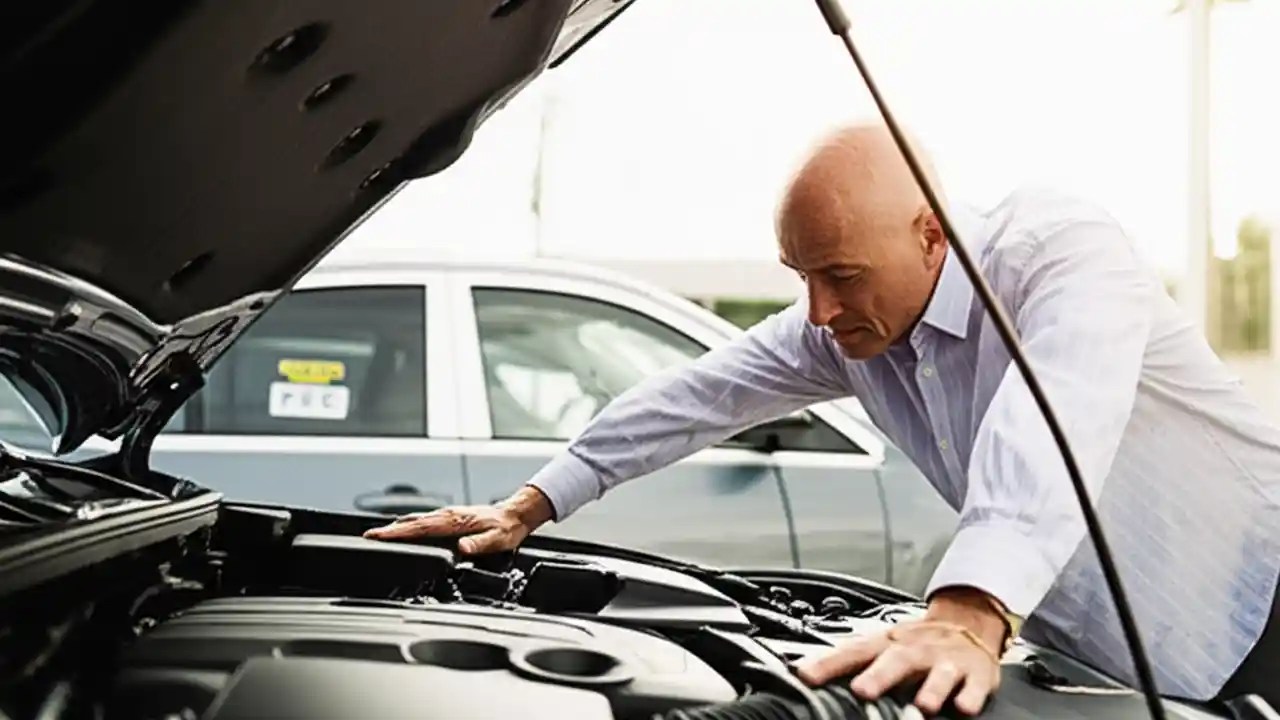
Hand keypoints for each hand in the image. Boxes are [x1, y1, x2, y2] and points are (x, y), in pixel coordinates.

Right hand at [362, 485, 553, 554]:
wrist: (516, 515)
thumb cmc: (507, 528)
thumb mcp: (497, 540)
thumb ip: (479, 544)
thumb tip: (462, 547)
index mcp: (454, 521)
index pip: (419, 527)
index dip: (396, 533)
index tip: (377, 536)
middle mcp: (447, 516)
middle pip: (411, 522)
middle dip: (388, 530)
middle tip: (368, 536)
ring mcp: (447, 516)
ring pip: (416, 520)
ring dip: (396, 527)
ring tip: (379, 535)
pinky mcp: (449, 519)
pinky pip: (423, 522)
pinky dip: (409, 526)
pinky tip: (404, 531)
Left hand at [793, 590, 1005, 715]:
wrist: (968, 622)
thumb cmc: (916, 641)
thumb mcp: (881, 644)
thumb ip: (848, 661)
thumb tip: (802, 673)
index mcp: (887, 642)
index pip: (852, 651)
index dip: (828, 663)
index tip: (806, 676)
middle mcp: (914, 650)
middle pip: (895, 660)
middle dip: (879, 676)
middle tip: (863, 691)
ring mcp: (946, 661)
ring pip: (937, 674)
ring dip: (930, 689)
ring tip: (923, 706)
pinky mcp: (974, 675)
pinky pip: (973, 687)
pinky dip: (968, 697)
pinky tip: (963, 707)